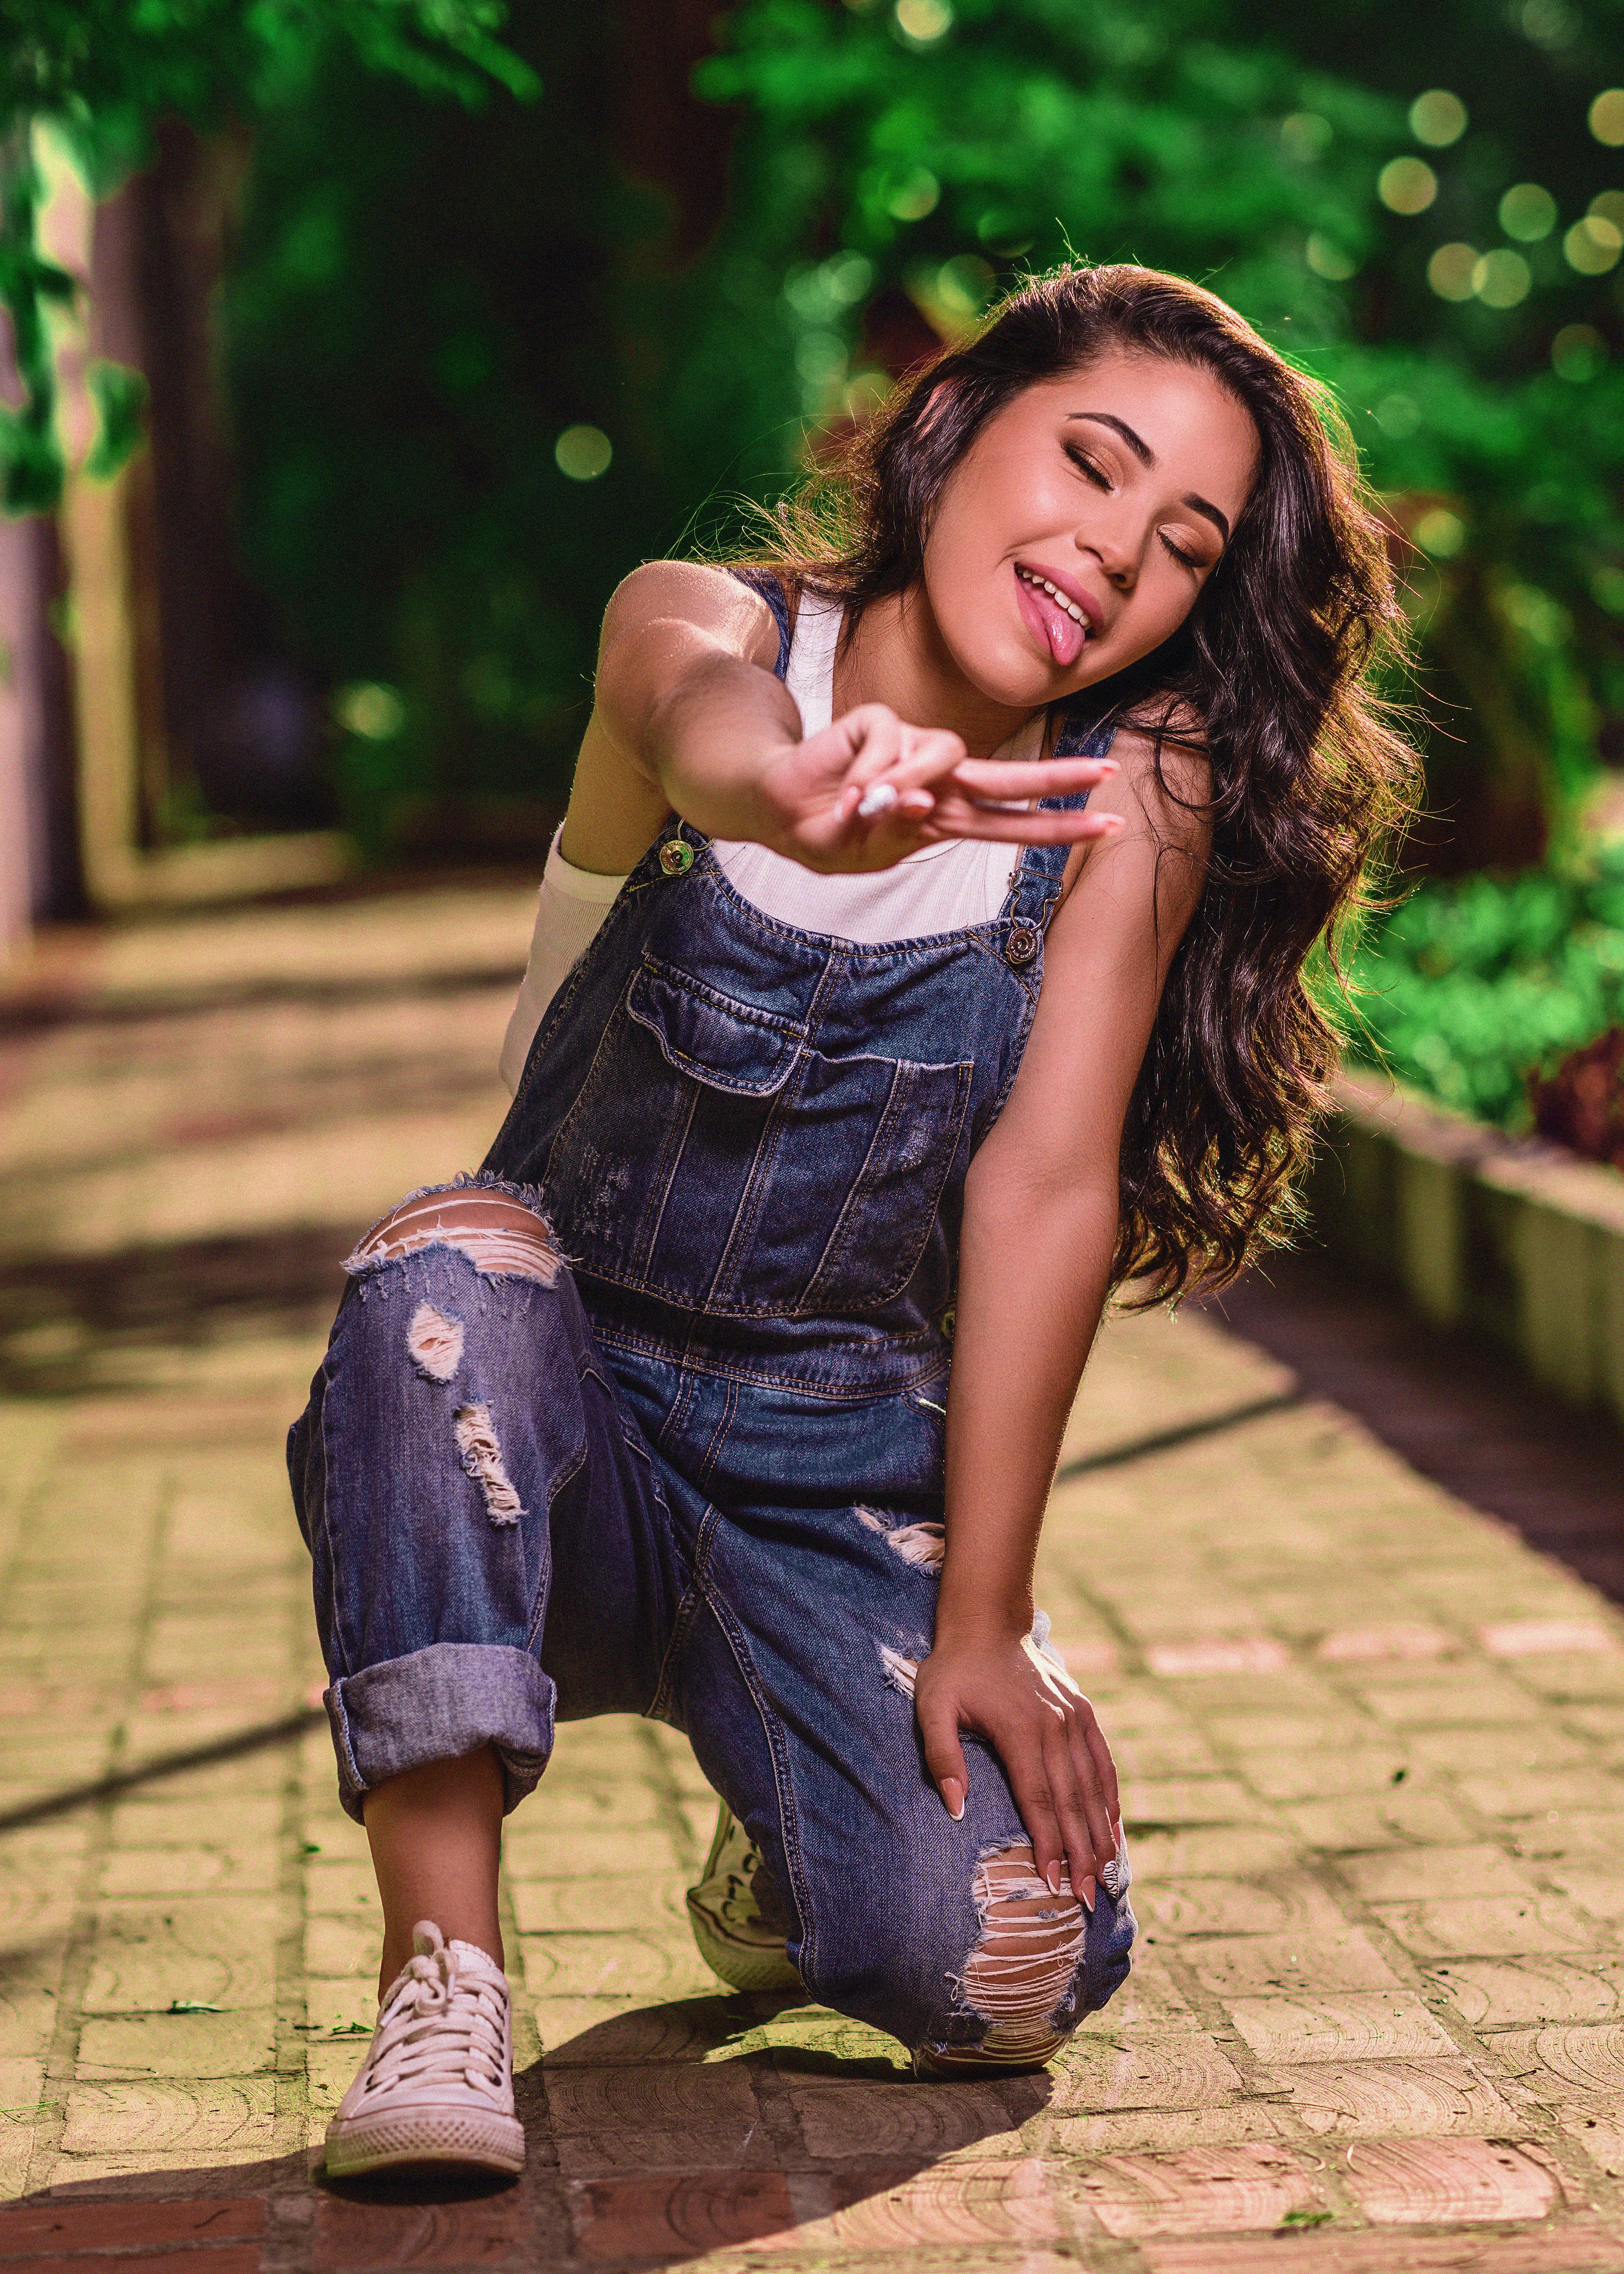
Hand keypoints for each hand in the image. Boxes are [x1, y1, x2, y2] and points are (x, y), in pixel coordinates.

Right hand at [757, 703, 1123, 874]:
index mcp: (944, 818)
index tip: (1108, 824)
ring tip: (858, 807)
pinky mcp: (882, 723)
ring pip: (944, 754)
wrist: (777, 808)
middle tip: (1108, 774)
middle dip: (1059, 777)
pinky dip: (867, 772)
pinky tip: (844, 790)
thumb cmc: (828, 833)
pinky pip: (892, 742)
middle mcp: (939, 781)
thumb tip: (920, 799)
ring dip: (902, 785)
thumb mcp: (864, 849)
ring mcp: (912, 749)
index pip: (1012, 822)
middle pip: (1009, 778)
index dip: (1058, 825)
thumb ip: (896, 830)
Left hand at [913, 1629, 1121, 1908]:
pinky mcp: (1083, 1711)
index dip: (1048, 1843)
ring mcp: (1073, 1717)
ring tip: (1107, 1874)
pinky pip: (1101, 1761)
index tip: (1056, 1883)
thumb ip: (942, 1756)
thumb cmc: (954, 1671)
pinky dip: (1109, 1796)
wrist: (987, 1624)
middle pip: (1071, 1800)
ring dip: (1100, 1832)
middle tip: (1089, 1897)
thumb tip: (955, 1808)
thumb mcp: (933, 1707)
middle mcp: (1054, 1726)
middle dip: (1081, 1852)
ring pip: (1092, 1785)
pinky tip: (1114, 1827)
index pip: (1038, 1799)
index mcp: (1019, 1729)